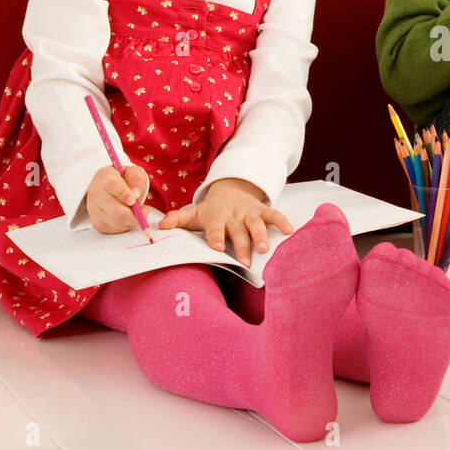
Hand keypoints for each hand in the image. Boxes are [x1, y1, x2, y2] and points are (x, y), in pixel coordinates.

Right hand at [86, 164, 150, 234]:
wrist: (110, 188)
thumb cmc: (124, 179)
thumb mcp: (133, 172)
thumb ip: (136, 178)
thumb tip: (135, 193)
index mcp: (104, 176)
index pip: (111, 184)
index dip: (124, 193)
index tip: (134, 200)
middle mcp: (96, 193)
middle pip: (116, 211)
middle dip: (134, 213)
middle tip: (143, 209)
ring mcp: (94, 209)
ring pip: (118, 222)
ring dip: (132, 220)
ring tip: (136, 211)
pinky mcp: (97, 223)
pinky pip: (115, 229)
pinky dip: (126, 225)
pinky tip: (128, 217)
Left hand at [158, 178, 294, 265]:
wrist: (231, 188)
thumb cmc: (212, 209)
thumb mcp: (194, 213)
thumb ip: (178, 220)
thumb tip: (161, 227)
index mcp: (216, 215)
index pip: (215, 227)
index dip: (216, 236)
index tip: (218, 248)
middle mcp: (234, 214)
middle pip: (238, 230)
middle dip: (242, 245)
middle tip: (244, 262)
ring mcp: (249, 212)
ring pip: (256, 223)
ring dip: (261, 236)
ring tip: (264, 250)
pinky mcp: (262, 210)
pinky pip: (273, 214)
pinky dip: (281, 221)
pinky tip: (289, 231)